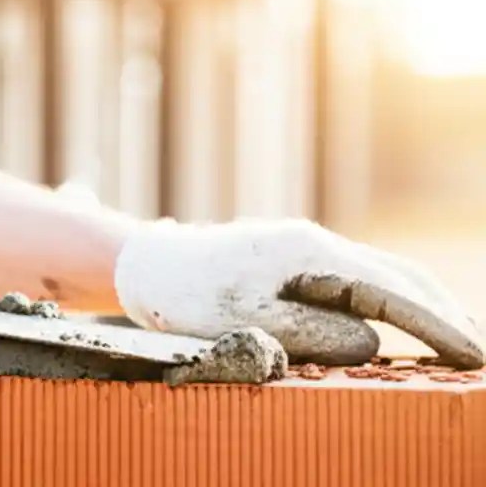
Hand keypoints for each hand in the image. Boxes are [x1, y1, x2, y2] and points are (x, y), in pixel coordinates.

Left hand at [114, 217, 484, 368]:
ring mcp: (306, 248)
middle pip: (399, 277)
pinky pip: (358, 279)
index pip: (391, 293)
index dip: (437, 328)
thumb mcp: (251, 323)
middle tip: (480, 354)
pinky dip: (391, 301)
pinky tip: (404, 322)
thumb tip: (374, 342)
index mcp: (310, 253)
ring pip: (382, 274)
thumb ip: (317, 335)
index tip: (474, 356)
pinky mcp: (294, 260)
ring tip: (459, 340)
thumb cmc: (191, 296)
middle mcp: (316, 243)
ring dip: (423, 306)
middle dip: (444, 314)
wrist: (147, 266)